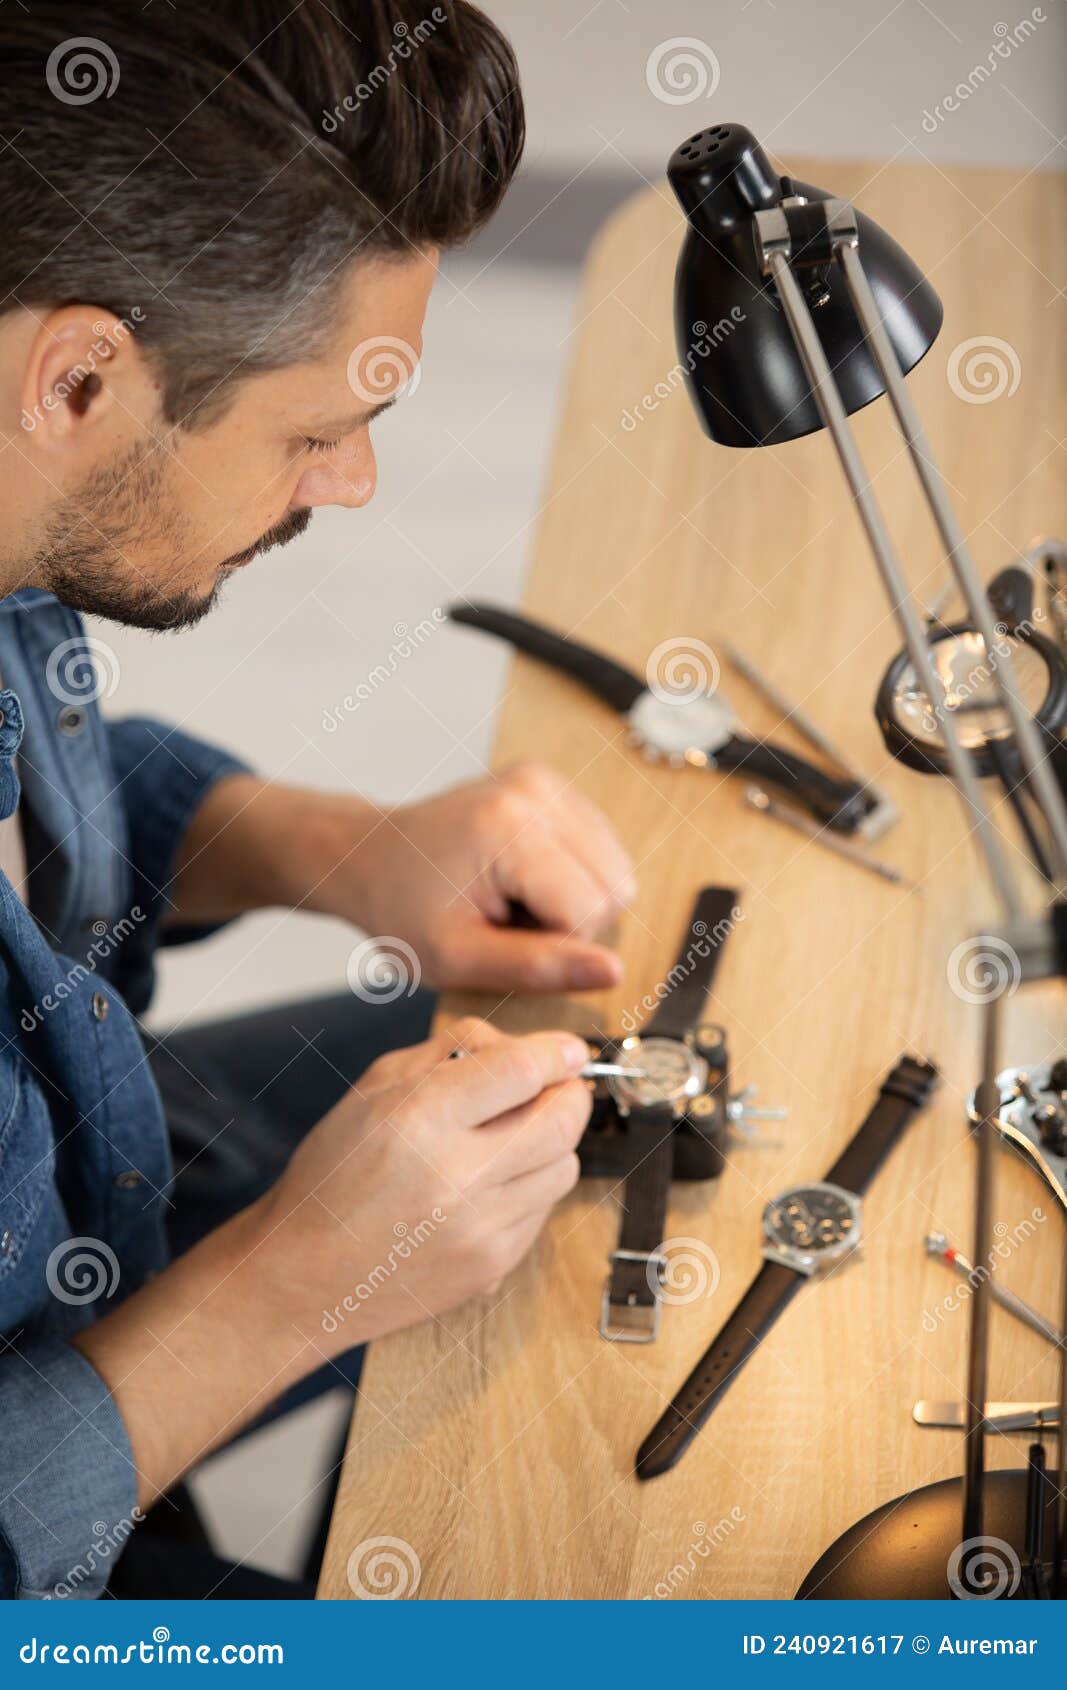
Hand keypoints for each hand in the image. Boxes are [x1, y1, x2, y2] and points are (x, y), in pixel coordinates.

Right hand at [256, 1017, 592, 1350]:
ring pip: (564, 1167)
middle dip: (570, 1094)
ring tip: (511, 1139)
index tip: (568, 1050)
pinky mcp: (493, 1266)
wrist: (305, 1275)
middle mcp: (454, 1177)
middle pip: (562, 1121)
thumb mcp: (376, 1086)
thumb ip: (455, 1050)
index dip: (558, 1053)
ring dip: (552, 1143)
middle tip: (555, 1087)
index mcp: (419, 1118)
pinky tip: (491, 1184)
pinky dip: (531, 1187)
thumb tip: (533, 1046)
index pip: (522, 1072)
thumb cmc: (335, 1174)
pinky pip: (544, 1210)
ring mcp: (479, 1230)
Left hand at [325, 763, 636, 991]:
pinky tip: (522, 879)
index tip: (503, 938)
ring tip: (512, 900)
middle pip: (616, 887)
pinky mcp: (551, 783)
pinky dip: (571, 876)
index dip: (557, 943)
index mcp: (509, 830)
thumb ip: (538, 967)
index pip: (593, 910)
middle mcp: (536, 791)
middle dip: (571, 921)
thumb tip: (613, 971)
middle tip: (507, 921)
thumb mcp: (458, 958)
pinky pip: (601, 849)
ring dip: (573, 899)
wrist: (370, 856)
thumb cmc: (402, 909)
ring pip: (616, 869)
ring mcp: (546, 780)